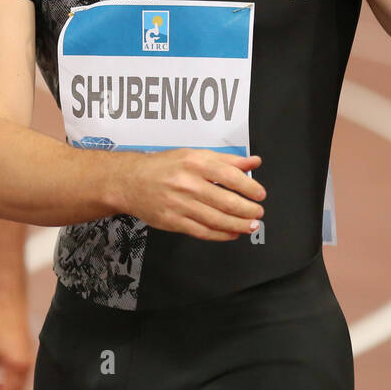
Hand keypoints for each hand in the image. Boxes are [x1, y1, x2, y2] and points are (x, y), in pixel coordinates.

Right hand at [114, 149, 264, 240]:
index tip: (260, 194)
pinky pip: (201, 231)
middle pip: (224, 200)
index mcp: (195, 163)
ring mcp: (179, 204)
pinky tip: (232, 233)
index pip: (229, 176)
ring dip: (237, 224)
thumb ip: (225, 160)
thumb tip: (253, 162)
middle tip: (258, 213)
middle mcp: (187, 183)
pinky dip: (220, 234)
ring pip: (215, 219)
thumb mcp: (194, 155)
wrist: (130, 181)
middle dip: (246, 210)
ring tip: (250, 225)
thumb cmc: (164, 166)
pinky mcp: (172, 221)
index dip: (249, 187)